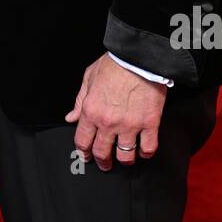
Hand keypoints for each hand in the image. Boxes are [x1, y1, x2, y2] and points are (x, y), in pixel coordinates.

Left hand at [65, 53, 167, 169]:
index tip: (86, 156)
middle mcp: (108, 122)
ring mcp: (130, 125)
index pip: (82, 141)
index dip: (84, 152)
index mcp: (91, 111)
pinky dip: (145, 153)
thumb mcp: (89, 78)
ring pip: (125, 156)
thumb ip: (79, 100)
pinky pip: (148, 148)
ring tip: (124, 159)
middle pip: (102, 152)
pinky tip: (143, 151)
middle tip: (105, 164)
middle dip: (102, 162)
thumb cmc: (114, 64)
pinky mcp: (149, 123)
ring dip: (124, 160)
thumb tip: (71, 117)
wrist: (139, 57)